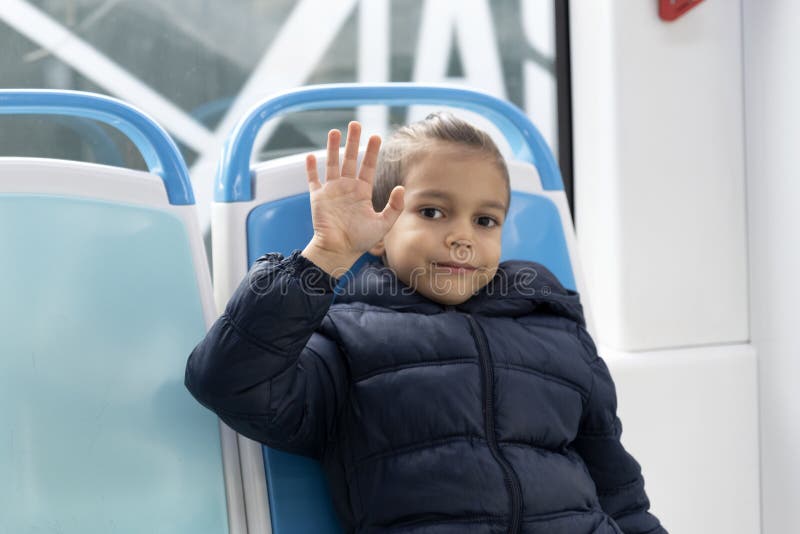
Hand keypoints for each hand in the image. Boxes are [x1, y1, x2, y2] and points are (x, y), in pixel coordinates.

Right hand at [303, 121, 403, 271]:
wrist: (339, 250)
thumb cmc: (361, 240)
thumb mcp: (383, 224)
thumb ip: (394, 206)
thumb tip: (401, 187)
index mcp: (362, 191)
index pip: (368, 166)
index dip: (372, 151)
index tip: (376, 136)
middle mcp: (347, 187)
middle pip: (350, 159)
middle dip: (353, 141)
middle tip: (356, 124)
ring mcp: (332, 191)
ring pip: (332, 163)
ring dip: (333, 148)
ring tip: (334, 131)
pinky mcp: (318, 197)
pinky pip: (313, 180)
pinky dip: (311, 168)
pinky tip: (311, 156)